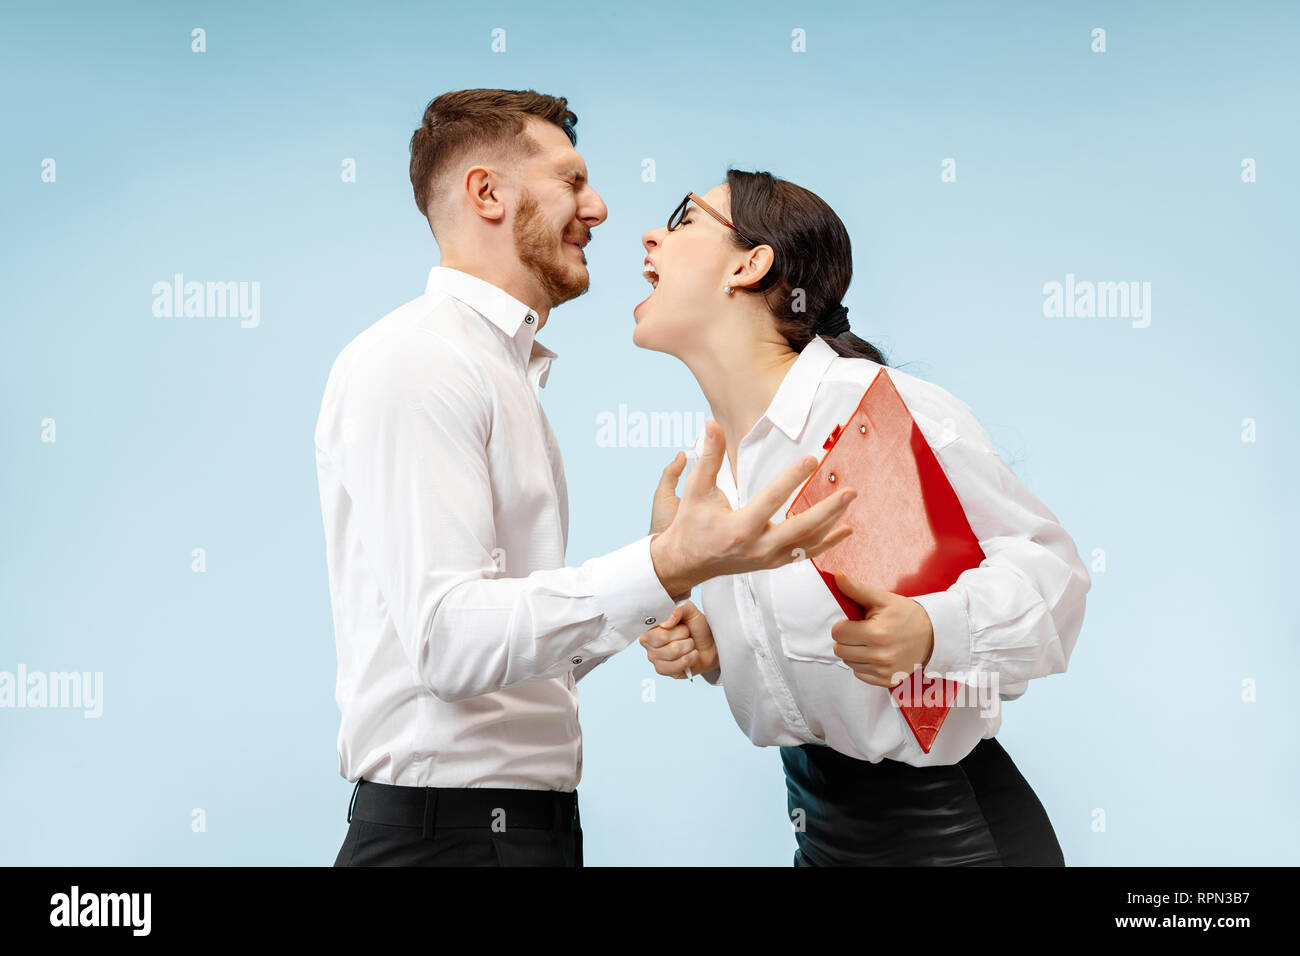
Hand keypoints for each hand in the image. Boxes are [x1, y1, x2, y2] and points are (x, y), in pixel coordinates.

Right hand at [639, 600, 716, 678]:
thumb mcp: (690, 610)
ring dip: (688, 646)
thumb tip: (666, 623)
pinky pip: (674, 666)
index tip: (679, 623)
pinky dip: (689, 659)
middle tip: (687, 634)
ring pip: (672, 651)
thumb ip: (678, 608)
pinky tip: (691, 656)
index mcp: (650, 624)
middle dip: (683, 634)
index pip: (654, 623)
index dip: (671, 623)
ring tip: (690, 644)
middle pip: (663, 637)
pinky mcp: (662, 670)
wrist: (710, 645)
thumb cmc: (697, 627)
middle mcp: (648, 641)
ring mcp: (653, 657)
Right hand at [649, 420, 856, 596]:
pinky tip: (846, 529)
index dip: (792, 478)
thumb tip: (710, 424)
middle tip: (850, 491)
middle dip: (828, 509)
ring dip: (832, 522)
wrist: (688, 563)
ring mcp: (768, 558)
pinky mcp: (773, 563)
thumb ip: (708, 457)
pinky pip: (806, 554)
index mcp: (739, 528)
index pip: (772, 500)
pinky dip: (827, 542)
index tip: (812, 459)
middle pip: (801, 528)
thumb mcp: (695, 490)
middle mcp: (758, 547)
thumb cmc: (691, 524)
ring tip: (849, 500)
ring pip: (808, 542)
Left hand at [829, 573, 934, 687]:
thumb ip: (856, 589)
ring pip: (848, 663)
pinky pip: (860, 674)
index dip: (843, 624)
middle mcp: (879, 655)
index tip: (854, 622)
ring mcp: (883, 670)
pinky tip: (875, 654)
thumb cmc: (906, 615)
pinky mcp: (887, 681)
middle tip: (862, 631)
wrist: (933, 635)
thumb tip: (837, 576)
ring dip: (854, 652)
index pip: (838, 632)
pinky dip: (863, 665)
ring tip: (870, 642)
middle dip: (846, 639)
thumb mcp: (883, 599)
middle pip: (839, 650)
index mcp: (876, 633)